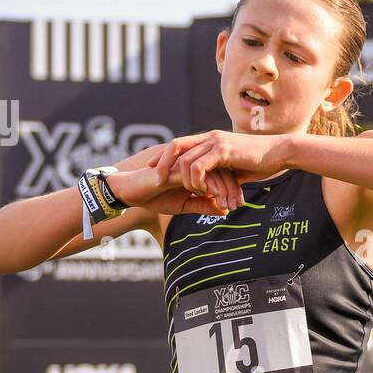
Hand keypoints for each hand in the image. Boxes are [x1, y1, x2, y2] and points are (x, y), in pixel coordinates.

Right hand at [108, 161, 238, 216]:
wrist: (132, 193)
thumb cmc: (157, 198)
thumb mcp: (185, 206)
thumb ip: (204, 206)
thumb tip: (224, 211)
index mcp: (197, 169)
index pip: (223, 173)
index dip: (233, 188)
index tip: (239, 204)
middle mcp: (194, 162)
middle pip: (223, 169)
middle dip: (233, 188)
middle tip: (239, 205)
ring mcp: (186, 162)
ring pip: (214, 170)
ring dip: (223, 189)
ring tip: (228, 205)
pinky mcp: (177, 167)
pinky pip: (198, 173)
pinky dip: (208, 186)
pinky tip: (212, 197)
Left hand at [148, 130, 287, 196]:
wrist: (280, 153)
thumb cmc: (262, 162)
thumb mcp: (236, 169)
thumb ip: (221, 175)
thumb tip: (214, 189)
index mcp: (211, 139)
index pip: (179, 143)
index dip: (164, 156)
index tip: (153, 168)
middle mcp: (210, 137)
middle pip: (175, 146)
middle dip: (161, 163)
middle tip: (156, 180)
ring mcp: (216, 142)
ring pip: (185, 160)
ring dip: (185, 179)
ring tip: (193, 192)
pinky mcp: (223, 151)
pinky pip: (199, 166)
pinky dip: (196, 180)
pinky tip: (203, 190)